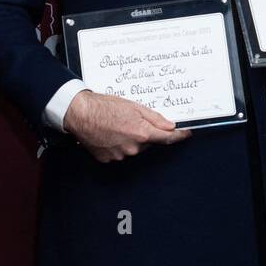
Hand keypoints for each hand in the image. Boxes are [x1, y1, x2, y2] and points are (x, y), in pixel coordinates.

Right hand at [62, 90, 191, 162]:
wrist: (80, 114)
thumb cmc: (103, 107)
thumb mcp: (134, 106)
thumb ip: (155, 118)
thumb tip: (170, 126)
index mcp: (142, 133)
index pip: (167, 138)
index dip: (179, 136)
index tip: (186, 134)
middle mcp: (133, 147)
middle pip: (148, 142)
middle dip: (145, 133)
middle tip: (131, 121)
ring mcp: (121, 155)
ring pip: (134, 148)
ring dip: (130, 139)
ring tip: (116, 126)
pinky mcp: (109, 159)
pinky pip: (120, 153)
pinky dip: (118, 145)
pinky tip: (109, 134)